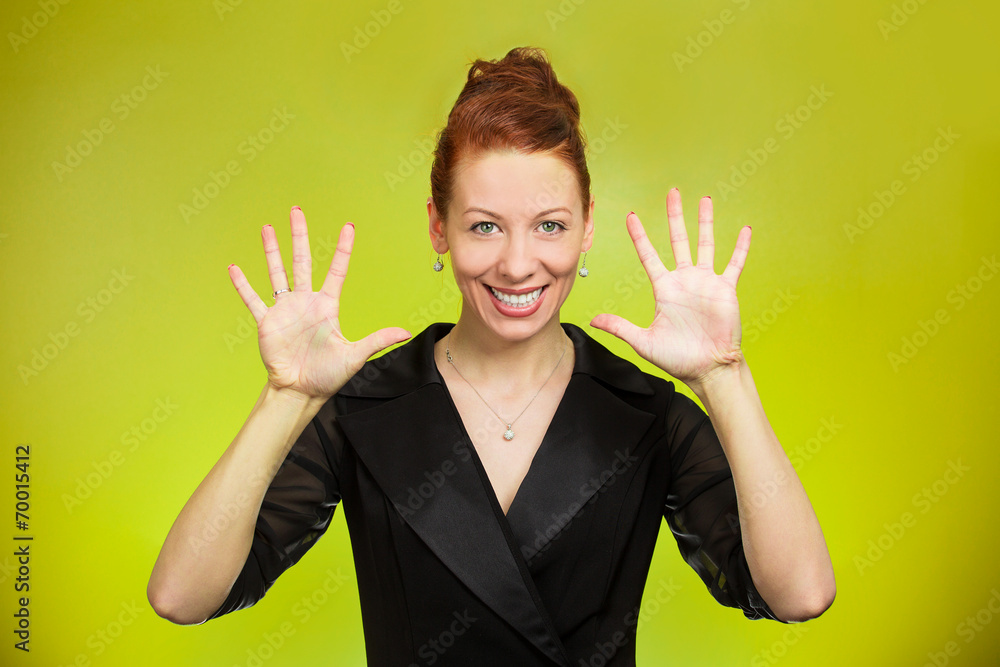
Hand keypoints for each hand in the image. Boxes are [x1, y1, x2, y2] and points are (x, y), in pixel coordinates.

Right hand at [228, 206, 411, 399]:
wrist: (301, 391)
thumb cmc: (328, 375)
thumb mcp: (355, 355)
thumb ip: (377, 340)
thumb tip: (405, 333)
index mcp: (327, 306)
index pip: (336, 271)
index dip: (342, 249)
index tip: (347, 227)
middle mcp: (305, 302)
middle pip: (301, 261)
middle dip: (299, 236)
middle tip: (297, 210)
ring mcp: (285, 310)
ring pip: (277, 273)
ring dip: (271, 251)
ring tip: (266, 228)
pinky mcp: (267, 322)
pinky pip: (253, 300)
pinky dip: (243, 285)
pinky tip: (234, 268)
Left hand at [590, 188, 749, 387]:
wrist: (708, 369)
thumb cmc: (678, 358)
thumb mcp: (643, 341)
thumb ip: (620, 327)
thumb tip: (593, 321)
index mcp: (665, 289)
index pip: (649, 256)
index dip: (640, 236)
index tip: (631, 217)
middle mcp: (685, 281)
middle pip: (678, 240)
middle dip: (675, 217)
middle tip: (672, 193)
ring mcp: (706, 283)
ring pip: (706, 244)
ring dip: (705, 222)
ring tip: (704, 200)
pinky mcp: (726, 290)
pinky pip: (734, 264)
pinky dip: (740, 247)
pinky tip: (744, 230)